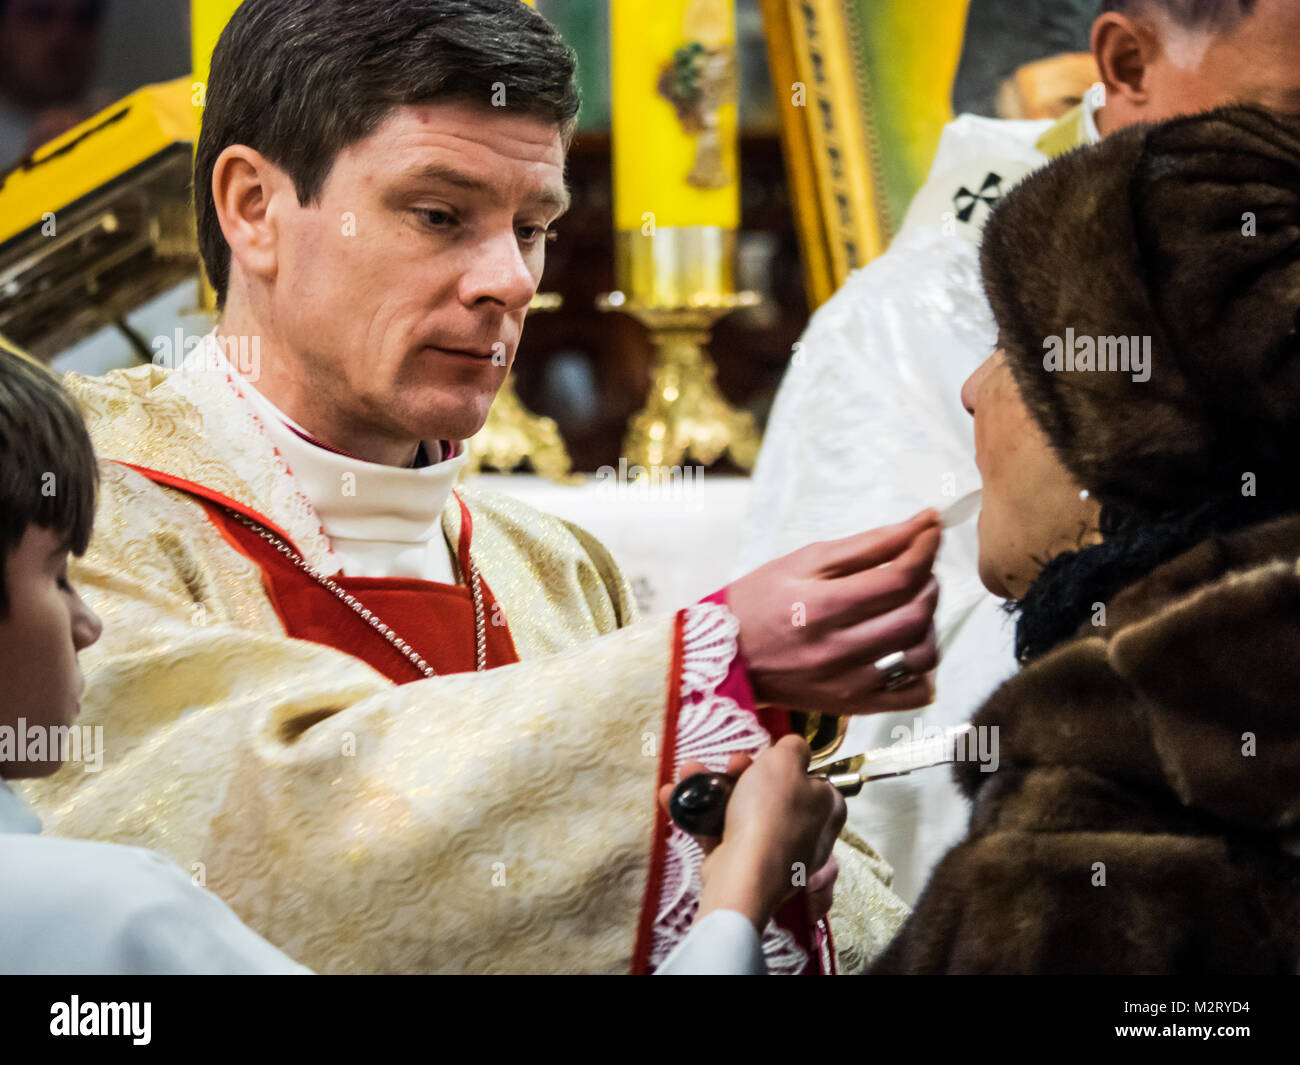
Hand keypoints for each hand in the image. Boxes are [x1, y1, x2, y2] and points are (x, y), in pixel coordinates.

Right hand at [658, 736, 846, 931]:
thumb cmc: (770, 814)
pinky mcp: (743, 866)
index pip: (813, 780)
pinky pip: (719, 834)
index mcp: (826, 809)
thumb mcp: (785, 761)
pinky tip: (671, 798)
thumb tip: (795, 748)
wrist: (743, 875)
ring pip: (740, 812)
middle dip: (740, 773)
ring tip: (687, 772)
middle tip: (727, 762)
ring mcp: (774, 853)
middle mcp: (806, 833)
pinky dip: (696, 816)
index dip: (787, 765)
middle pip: (771, 794)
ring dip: (710, 789)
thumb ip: (794, 747)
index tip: (765, 756)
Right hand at [725, 510, 941, 714]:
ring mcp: (846, 684)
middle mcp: (835, 649)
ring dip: (929, 623)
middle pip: (915, 614)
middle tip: (915, 569)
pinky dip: (924, 671)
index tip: (930, 530)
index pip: (898, 578)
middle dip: (929, 582)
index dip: (925, 549)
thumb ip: (868, 544)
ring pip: (921, 654)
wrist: (724, 656)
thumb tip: (922, 523)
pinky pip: (912, 696)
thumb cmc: (761, 600)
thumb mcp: (805, 560)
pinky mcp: (852, 706)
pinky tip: (907, 649)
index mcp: (820, 606)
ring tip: (909, 607)